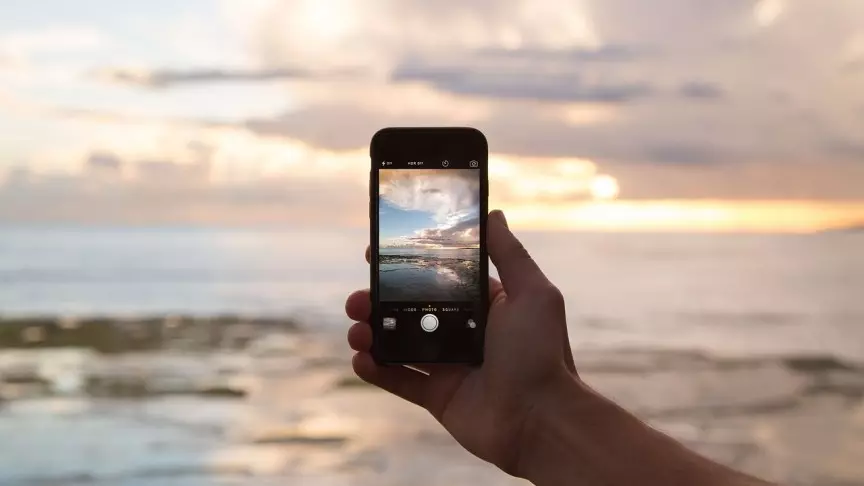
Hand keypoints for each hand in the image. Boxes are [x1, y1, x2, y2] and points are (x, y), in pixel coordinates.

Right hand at [345, 209, 577, 473]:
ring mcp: (449, 365)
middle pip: (410, 310)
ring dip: (370, 333)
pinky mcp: (438, 396)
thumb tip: (493, 213)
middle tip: (357, 298)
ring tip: (356, 329)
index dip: (407, 267)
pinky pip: (399, 380)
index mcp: (485, 306)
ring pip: (398, 343)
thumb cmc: (543, 353)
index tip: (376, 254)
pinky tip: (360, 359)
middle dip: (379, 301)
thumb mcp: (532, 293)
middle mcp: (465, 333)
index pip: (438, 278)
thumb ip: (509, 253)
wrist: (542, 420)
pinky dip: (375, 370)